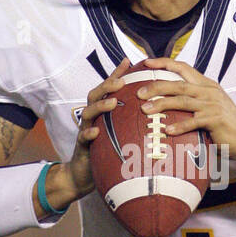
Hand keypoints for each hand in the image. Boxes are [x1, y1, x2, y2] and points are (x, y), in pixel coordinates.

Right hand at [39, 58, 129, 211]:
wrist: (84, 175)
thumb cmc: (106, 151)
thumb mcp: (120, 132)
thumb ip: (130, 118)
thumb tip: (153, 108)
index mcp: (102, 112)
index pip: (108, 88)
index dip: (116, 73)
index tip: (129, 61)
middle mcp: (93, 118)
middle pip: (95, 95)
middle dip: (107, 85)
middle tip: (121, 81)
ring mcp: (86, 130)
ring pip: (89, 113)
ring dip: (100, 106)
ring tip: (112, 102)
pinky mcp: (82, 147)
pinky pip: (83, 138)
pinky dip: (89, 134)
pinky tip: (96, 132)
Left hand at [135, 56, 235, 161]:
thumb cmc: (224, 122)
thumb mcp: (209, 103)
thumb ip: (193, 97)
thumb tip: (168, 98)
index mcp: (206, 84)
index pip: (183, 67)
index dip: (164, 63)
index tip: (146, 63)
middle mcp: (208, 91)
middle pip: (178, 84)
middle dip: (156, 86)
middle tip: (138, 93)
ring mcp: (212, 104)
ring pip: (182, 100)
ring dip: (162, 104)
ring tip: (145, 110)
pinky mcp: (215, 119)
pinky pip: (194, 121)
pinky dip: (180, 126)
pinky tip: (167, 130)